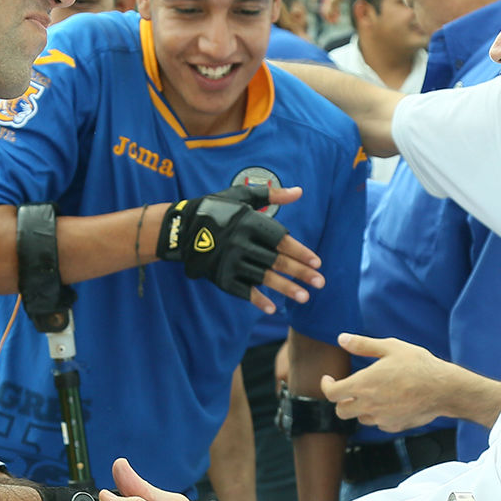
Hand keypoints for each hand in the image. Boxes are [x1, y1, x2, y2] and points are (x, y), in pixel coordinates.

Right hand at [156, 184, 324, 312]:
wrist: (181, 228)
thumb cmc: (217, 209)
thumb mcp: (242, 196)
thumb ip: (271, 195)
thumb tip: (299, 192)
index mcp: (249, 222)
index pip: (281, 240)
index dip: (300, 252)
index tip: (318, 263)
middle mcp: (240, 242)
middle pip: (276, 261)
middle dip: (300, 273)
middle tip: (320, 283)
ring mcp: (229, 260)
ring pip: (262, 277)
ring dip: (285, 288)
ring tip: (304, 297)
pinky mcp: (219, 275)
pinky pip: (241, 290)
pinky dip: (257, 299)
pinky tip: (273, 308)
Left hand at [321, 334, 459, 431]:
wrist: (443, 389)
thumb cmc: (418, 365)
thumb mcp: (390, 347)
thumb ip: (363, 344)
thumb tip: (342, 339)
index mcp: (362, 385)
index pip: (331, 393)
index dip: (326, 386)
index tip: (329, 379)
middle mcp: (368, 405)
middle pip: (341, 411)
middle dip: (341, 400)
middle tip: (349, 389)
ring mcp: (381, 418)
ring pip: (360, 418)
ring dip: (360, 408)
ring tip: (373, 394)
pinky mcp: (394, 426)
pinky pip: (379, 423)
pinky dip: (378, 415)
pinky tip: (390, 402)